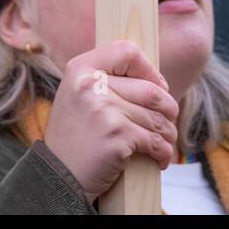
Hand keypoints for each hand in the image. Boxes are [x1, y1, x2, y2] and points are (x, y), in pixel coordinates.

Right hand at [43, 41, 177, 201]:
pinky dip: (163, 152)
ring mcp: (105, 110)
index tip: (157, 86)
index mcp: (81, 69)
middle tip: (169, 119)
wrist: (58, 177)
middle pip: (151, 90)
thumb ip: (106, 79)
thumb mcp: (78, 95)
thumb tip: (154, 78)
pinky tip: (160, 158)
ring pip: (157, 118)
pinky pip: (155, 141)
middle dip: (168, 107)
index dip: (148, 69)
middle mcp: (91, 85)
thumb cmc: (75, 136)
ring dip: (168, 133)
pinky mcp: (117, 136)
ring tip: (166, 141)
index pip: (127, 51)